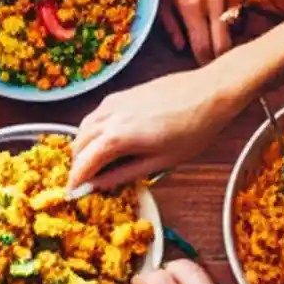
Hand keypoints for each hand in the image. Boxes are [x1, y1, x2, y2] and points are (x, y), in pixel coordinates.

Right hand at [69, 62, 252, 192]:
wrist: (210, 91)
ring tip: (95, 163)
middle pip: (79, 144)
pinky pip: (96, 115)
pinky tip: (107, 141)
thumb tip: (101, 184)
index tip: (73, 193)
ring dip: (84, 146)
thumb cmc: (193, 128)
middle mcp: (109, 116)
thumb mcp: (161, 161)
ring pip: (84, 127)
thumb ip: (126, 173)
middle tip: (86, 181)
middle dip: (78, 164)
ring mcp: (114, 102)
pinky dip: (93, 131)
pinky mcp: (122, 94)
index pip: (84, 162)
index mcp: (117, 136)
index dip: (76, 180)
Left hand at [159, 0, 245, 64]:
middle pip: (223, 44)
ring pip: (235, 31)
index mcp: (190, 7)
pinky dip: (236, 21)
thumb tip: (180, 48)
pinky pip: (242, 12)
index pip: (202, 46)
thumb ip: (170, 24)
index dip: (203, 62)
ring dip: (229, 41)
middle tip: (214, 66)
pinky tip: (229, 25)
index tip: (203, 70)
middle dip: (219, 59)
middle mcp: (213, 3)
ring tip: (222, 47)